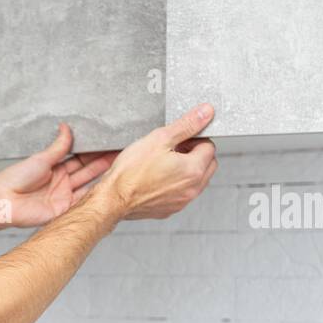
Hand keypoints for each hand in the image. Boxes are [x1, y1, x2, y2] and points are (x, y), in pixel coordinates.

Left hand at [0, 123, 117, 227]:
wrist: (4, 201)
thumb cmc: (15, 178)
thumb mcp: (41, 158)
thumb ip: (58, 146)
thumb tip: (65, 128)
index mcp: (55, 167)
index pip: (80, 157)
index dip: (94, 151)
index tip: (108, 143)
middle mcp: (61, 181)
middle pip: (87, 170)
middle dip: (103, 161)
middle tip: (121, 152)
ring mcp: (64, 196)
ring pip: (88, 184)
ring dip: (103, 176)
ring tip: (121, 165)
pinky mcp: (64, 209)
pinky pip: (83, 200)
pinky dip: (95, 194)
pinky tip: (109, 185)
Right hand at [98, 103, 217, 219]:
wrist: (113, 198)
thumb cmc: (131, 172)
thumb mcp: (160, 139)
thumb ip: (187, 125)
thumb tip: (206, 112)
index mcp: (193, 169)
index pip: (209, 147)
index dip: (194, 139)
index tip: (179, 140)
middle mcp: (192, 188)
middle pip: (208, 165)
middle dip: (195, 155)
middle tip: (174, 150)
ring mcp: (182, 201)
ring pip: (196, 181)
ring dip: (188, 170)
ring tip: (165, 164)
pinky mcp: (170, 209)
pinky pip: (182, 194)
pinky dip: (176, 185)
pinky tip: (158, 179)